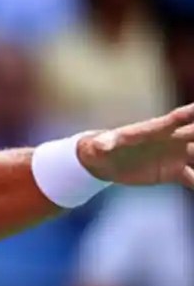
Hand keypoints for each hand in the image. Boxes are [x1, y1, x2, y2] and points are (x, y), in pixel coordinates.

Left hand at [77, 103, 193, 188]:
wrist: (104, 161)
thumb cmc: (100, 147)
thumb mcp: (100, 146)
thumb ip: (105, 143)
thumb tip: (100, 144)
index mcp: (156, 130)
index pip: (178, 118)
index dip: (191, 112)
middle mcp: (172, 140)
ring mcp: (177, 155)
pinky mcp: (175, 172)